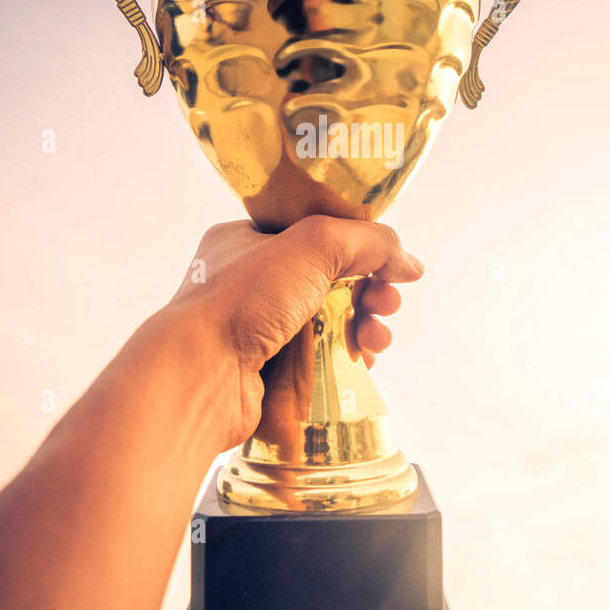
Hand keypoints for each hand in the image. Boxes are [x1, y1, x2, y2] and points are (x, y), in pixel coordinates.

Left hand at [161, 216, 424, 449]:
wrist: (199, 376)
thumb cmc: (244, 299)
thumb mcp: (314, 246)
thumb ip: (368, 242)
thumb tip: (410, 262)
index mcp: (246, 240)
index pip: (313, 233)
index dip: (357, 246)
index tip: (389, 262)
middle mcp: (248, 283)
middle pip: (328, 280)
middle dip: (368, 292)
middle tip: (388, 304)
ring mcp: (255, 330)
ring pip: (327, 323)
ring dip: (363, 327)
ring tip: (378, 339)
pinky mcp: (266, 372)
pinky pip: (318, 360)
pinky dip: (345, 359)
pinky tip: (364, 362)